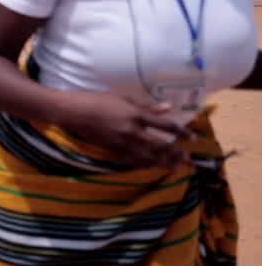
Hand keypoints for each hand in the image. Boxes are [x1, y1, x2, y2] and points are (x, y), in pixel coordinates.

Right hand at [59, 92, 191, 167]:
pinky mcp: (113, 150)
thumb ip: (146, 106)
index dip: (181, 133)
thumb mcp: (123, 98)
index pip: (166, 126)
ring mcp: (122, 143)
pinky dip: (145, 164)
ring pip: (148, 156)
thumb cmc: (97, 100)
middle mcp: (133, 131)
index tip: (192, 138)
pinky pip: (133, 160)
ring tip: (176, 167)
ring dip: (163, 162)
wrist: (73, 112)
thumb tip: (168, 107)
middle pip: (160, 146)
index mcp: (137, 115)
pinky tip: (152, 166)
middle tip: (188, 159)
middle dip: (175, 153)